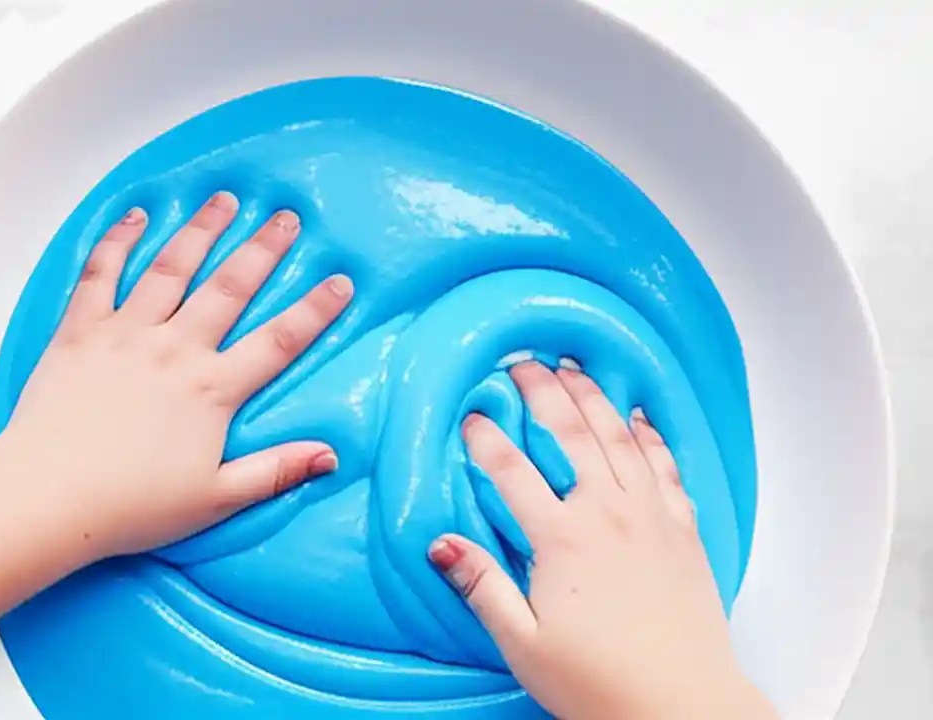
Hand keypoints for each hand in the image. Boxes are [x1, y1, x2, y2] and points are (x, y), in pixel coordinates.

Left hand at [0, 193, 351, 559]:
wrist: (50, 496)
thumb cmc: (132, 505)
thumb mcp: (215, 499)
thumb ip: (274, 471)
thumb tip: (331, 455)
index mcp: (213, 389)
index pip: (278, 342)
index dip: (315, 311)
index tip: (342, 281)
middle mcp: (175, 349)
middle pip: (229, 288)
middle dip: (263, 249)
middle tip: (287, 217)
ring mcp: (126, 333)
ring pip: (172, 268)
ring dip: (201, 230)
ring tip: (224, 200)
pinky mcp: (81, 331)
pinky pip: (101, 274)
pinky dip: (118, 241)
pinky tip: (136, 216)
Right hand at [428, 362, 775, 719]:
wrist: (684, 706)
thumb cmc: (600, 683)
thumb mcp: (523, 643)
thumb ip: (481, 586)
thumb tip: (440, 543)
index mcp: (563, 538)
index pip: (512, 470)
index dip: (486, 437)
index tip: (470, 415)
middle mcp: (609, 514)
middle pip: (570, 434)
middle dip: (543, 392)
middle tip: (523, 363)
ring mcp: (652, 517)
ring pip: (620, 438)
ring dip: (594, 397)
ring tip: (574, 367)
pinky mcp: (683, 530)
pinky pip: (666, 466)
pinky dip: (650, 435)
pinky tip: (639, 417)